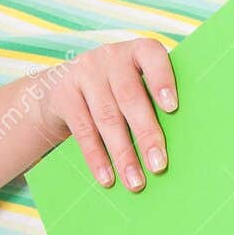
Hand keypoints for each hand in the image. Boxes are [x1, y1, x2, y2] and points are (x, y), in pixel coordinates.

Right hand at [38, 38, 177, 191]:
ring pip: (107, 118)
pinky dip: (96, 157)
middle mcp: (110, 57)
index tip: (172, 107)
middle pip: (130, 97)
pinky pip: (83, 130)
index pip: (151, 56)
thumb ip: (151, 104)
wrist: (60, 89)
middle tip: (158, 166)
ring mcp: (85, 73)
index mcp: (136, 52)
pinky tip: (107, 178)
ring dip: (123, 154)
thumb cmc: (115, 93)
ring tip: (135, 182)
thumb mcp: (132, 86)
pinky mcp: (64, 94)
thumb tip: (173, 147)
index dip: (162, 80)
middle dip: (146, 134)